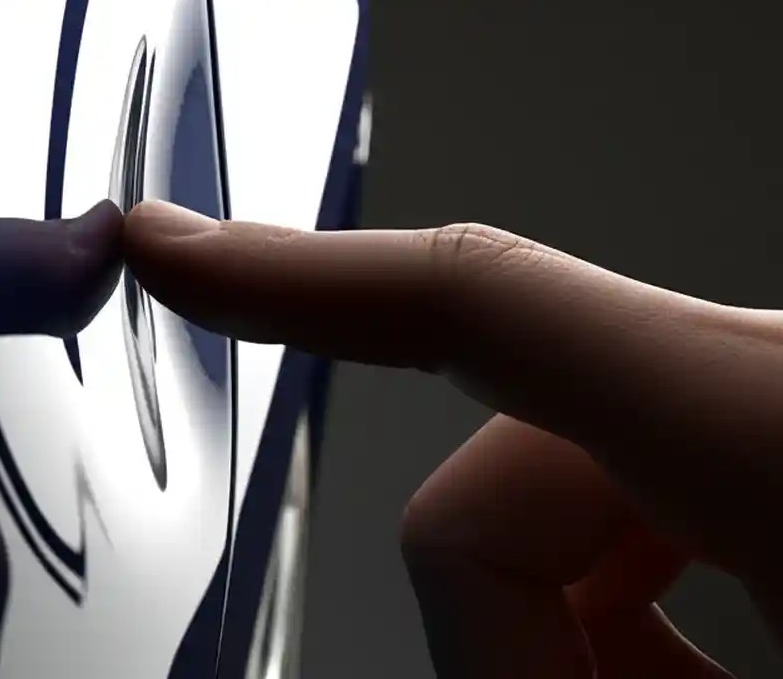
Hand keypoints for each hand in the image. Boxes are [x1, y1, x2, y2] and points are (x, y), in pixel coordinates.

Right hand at [123, 200, 782, 677]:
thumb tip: (423, 663)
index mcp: (768, 424)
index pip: (482, 299)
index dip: (293, 275)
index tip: (165, 252)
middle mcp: (767, 383)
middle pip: (497, 475)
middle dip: (495, 629)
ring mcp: (764, 407)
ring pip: (559, 507)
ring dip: (561, 642)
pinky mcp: (769, 449)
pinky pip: (642, 515)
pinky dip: (623, 621)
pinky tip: (692, 675)